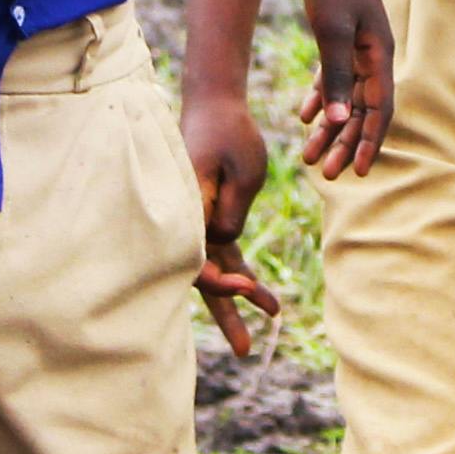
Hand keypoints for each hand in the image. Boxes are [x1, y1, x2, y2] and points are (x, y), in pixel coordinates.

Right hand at [185, 83, 279, 357]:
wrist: (216, 104)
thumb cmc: (230, 132)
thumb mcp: (244, 171)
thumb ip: (233, 212)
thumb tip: (226, 244)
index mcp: (186, 209)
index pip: (195, 263)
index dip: (220, 284)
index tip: (248, 287)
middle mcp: (185, 219)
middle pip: (200, 276)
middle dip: (223, 313)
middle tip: (242, 349)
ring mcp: (196, 220)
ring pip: (214, 271)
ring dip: (237, 300)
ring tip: (256, 335)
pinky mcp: (210, 217)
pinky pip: (225, 255)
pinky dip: (244, 276)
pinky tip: (269, 303)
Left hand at [294, 0, 394, 177]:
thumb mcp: (331, 31)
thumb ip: (335, 76)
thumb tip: (337, 121)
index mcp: (380, 55)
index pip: (380, 110)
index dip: (370, 143)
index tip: (358, 172)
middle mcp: (373, 54)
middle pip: (362, 110)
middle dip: (344, 143)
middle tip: (325, 173)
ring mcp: (357, 44)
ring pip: (345, 97)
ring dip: (330, 126)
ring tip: (309, 154)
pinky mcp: (339, 34)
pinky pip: (333, 76)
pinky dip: (321, 97)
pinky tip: (305, 115)